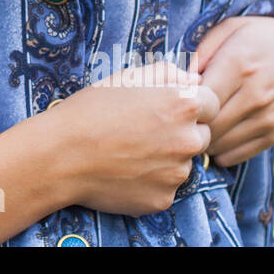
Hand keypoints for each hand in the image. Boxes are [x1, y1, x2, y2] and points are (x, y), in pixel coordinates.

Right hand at [51, 61, 219, 215]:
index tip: (169, 108)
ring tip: (130, 151)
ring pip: (183, 163)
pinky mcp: (163, 199)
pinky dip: (151, 181)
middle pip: (201, 136)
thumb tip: (194, 81)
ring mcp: (177, 174)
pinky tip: (125, 171)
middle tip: (145, 130)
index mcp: (183, 106)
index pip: (212, 103)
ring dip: (166, 158)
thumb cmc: (91, 109)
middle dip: (181, 132)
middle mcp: (188, 141)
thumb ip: (169, 74)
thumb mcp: (128, 77)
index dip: (192, 104)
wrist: (61, 154)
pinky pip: (166, 187)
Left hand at [194, 16, 273, 166]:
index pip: (196, 98)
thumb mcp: (231, 28)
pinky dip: (221, 152)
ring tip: (198, 127)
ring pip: (219, 144)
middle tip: (181, 117)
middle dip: (189, 125)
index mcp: (238, 65)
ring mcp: (267, 117)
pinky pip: (238, 155)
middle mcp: (253, 94)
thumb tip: (180, 78)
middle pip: (206, 125)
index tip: (175, 97)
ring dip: (202, 140)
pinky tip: (216, 137)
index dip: (180, 102)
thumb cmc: (263, 37)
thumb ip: (202, 50)